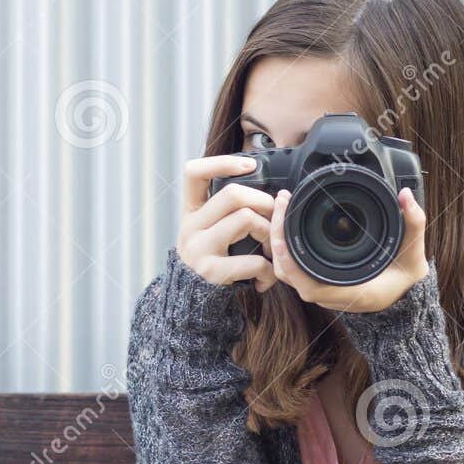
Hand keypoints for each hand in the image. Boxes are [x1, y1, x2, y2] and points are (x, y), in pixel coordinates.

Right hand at [177, 155, 276, 291]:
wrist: (191, 300)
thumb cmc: (212, 259)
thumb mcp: (209, 230)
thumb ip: (227, 210)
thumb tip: (272, 193)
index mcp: (191, 211)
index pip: (194, 173)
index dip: (221, 162)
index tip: (249, 165)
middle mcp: (190, 226)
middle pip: (233, 194)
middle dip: (263, 202)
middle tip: (273, 218)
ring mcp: (198, 248)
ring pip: (245, 219)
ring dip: (269, 233)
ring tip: (270, 249)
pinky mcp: (211, 271)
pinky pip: (252, 260)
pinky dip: (267, 270)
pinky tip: (265, 278)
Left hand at [268, 186, 429, 312]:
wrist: (402, 294)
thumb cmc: (405, 276)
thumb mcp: (414, 251)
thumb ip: (414, 224)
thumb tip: (406, 196)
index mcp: (352, 292)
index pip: (310, 286)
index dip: (292, 265)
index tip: (282, 240)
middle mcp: (331, 294)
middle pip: (288, 273)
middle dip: (278, 238)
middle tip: (282, 202)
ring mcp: (321, 288)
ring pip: (286, 270)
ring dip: (278, 240)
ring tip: (281, 207)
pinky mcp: (316, 280)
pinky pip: (292, 267)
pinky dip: (284, 245)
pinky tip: (285, 222)